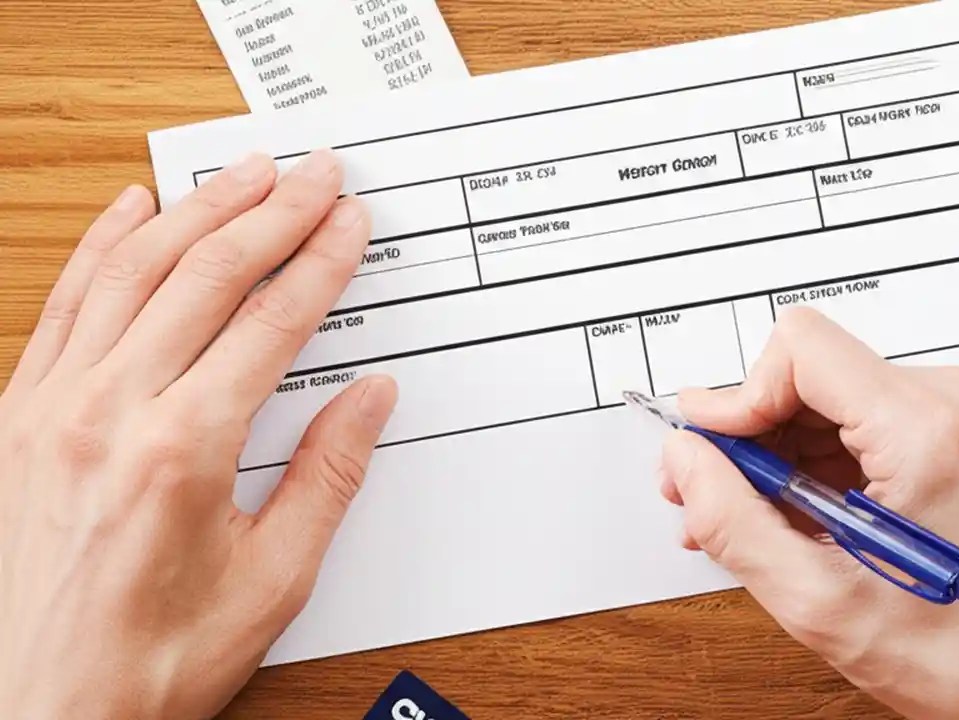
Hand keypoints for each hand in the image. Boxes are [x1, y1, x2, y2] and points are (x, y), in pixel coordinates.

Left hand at [0, 150, 397, 718]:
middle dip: (272, 213)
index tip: (350, 222)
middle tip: (314, 175)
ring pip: (133, 271)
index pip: (271, 322)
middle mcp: (108, 411)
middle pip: (207, 276)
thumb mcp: (270, 584)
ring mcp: (51, 407)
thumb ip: (327, 478)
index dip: (321, 261)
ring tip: (244, 173)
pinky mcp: (16, 416)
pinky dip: (101, 247)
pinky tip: (132, 209)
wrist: (35, 711)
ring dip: (197, 211)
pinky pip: (64, 304)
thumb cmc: (150, 663)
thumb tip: (370, 399)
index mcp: (183, 451)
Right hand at [659, 307, 958, 719]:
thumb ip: (733, 521)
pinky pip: (851, 424)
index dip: (738, 396)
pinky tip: (791, 520)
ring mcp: (950, 418)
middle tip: (712, 496)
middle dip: (749, 433)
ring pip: (822, 398)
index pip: (801, 348)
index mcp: (923, 430)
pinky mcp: (945, 437)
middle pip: (807, 371)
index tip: (708, 450)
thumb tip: (684, 459)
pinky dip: (809, 465)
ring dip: (776, 454)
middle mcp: (946, 404)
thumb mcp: (819, 600)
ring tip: (752, 523)